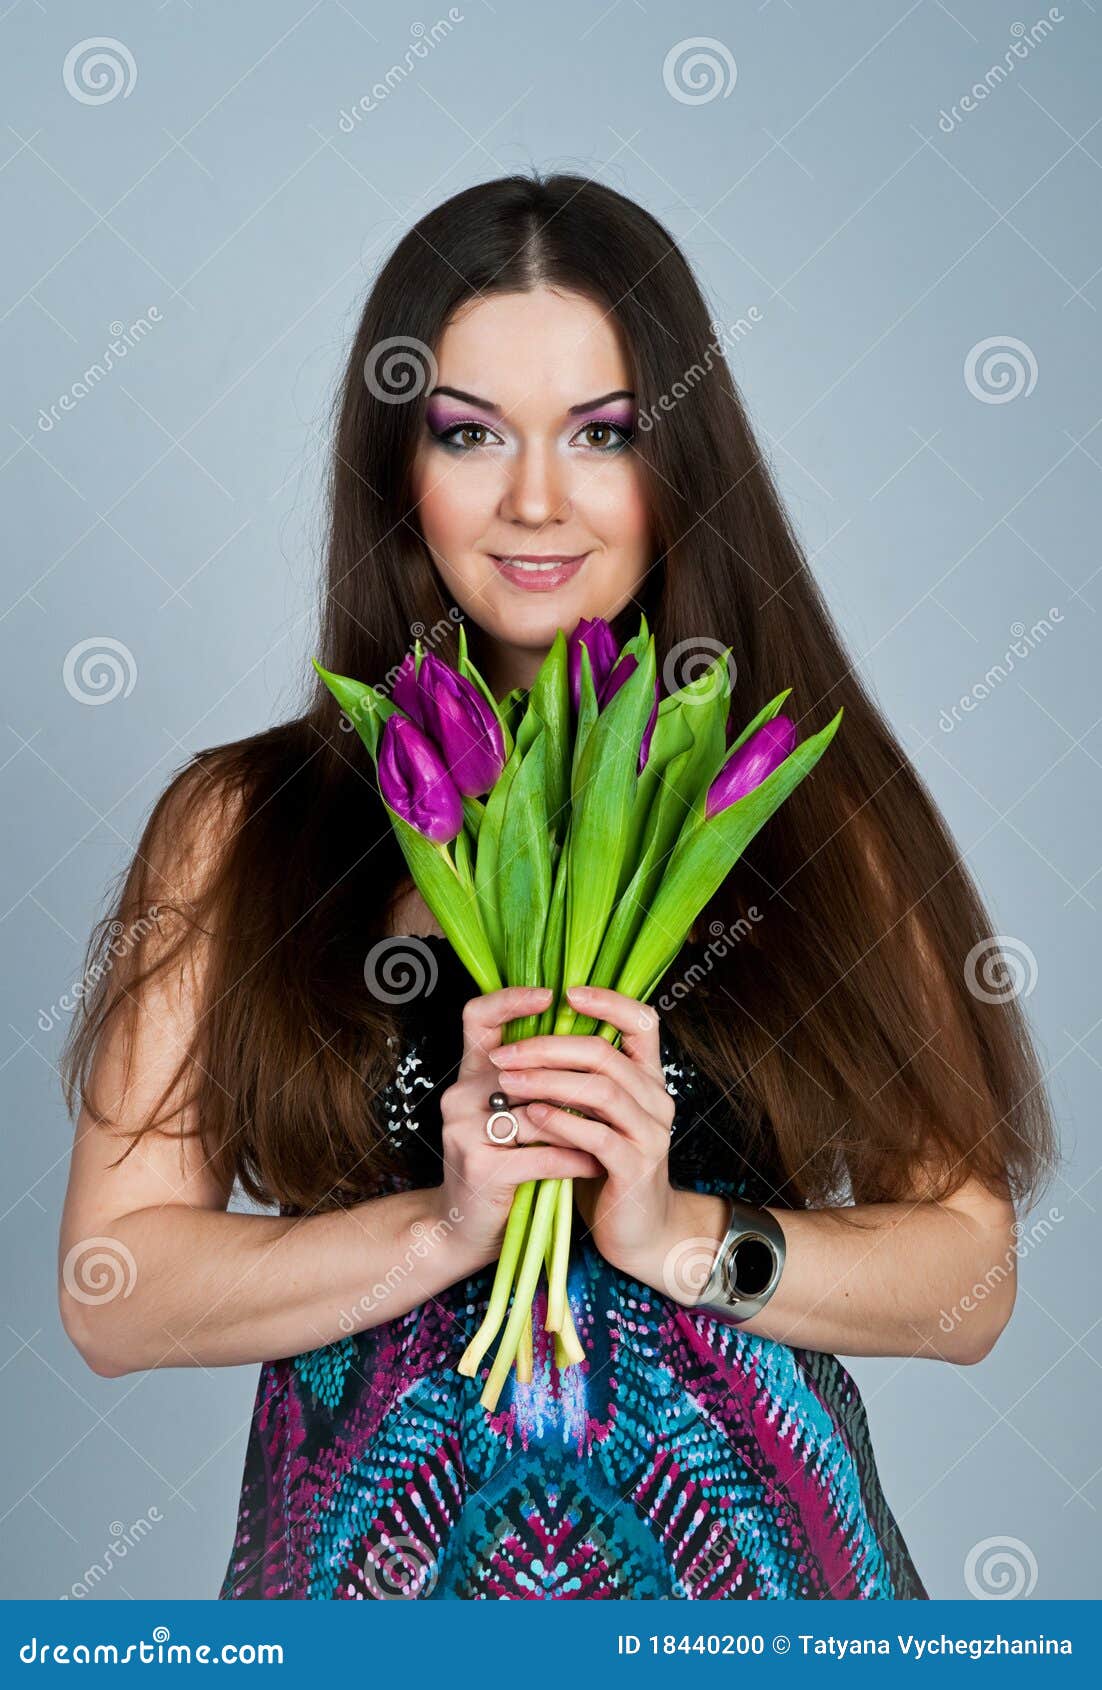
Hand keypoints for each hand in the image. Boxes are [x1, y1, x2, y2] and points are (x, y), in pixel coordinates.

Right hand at [428, 986, 604, 1265]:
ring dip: (581, 1127)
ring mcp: (465, 1132)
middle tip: (613, 1084)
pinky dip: (575, 1161)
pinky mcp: (480, 1168)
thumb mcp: (508, 1117)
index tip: (553, 996)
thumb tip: (587, 1043)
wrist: (462, 1231)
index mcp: (469, 1077)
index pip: (477, 1017)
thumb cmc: (498, 1168)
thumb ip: (532, 1083)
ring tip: (612, 1131)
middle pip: (525, 1068)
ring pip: (540, 1113)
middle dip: (572, 1081)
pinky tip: (595, 1165)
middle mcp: (460, 1096)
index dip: (512, 999)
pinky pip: (543, 1154)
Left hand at [488, 984, 717, 1286]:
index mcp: (648, 1079)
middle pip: (606, 1053)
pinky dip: (561, 1123)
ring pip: (602, 1089)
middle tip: (506, 1053)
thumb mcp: (598, 1116)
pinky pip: (598, 1136)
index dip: (608, 1001)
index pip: (643, 1022)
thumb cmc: (608, 1168)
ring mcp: (651, 1134)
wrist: (639, 1234)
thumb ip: (582, 1080)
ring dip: (548, 1081)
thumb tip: (533, 1039)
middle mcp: (657, 1099)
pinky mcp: (637, 1169)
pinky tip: (533, 1117)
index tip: (565, 993)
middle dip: (549, 1046)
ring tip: (510, 1081)